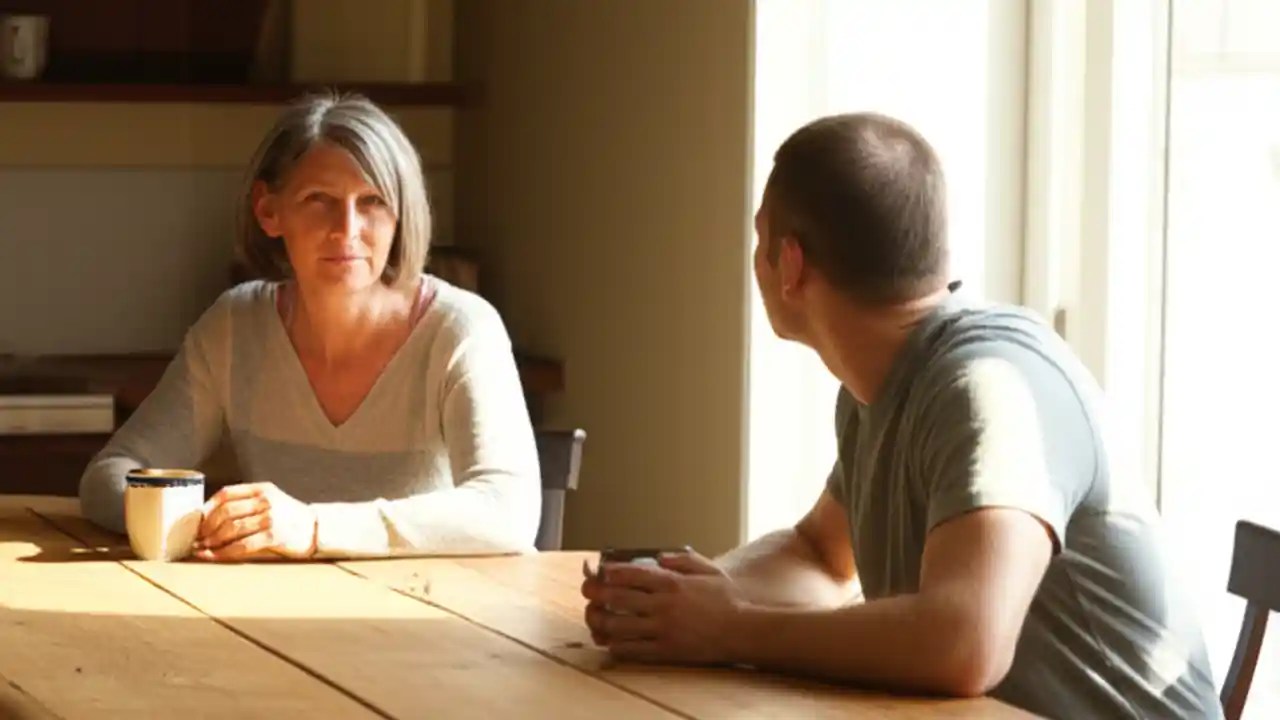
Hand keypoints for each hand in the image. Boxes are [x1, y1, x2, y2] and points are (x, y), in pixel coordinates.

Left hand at [194, 483, 317, 561]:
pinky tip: (214, 556)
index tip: (196, 521)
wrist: (316, 530)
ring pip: (232, 529)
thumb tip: (208, 518)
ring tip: (202, 549)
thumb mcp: (270, 502)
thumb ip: (246, 504)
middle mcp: (266, 500)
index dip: (208, 507)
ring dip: (212, 541)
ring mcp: (271, 518)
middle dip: (207, 527)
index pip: (227, 493)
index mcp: (262, 489)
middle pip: (226, 511)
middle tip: (197, 539)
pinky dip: (224, 552)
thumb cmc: (287, 518)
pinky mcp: (274, 536)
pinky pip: (242, 545)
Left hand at [580, 550, 744, 664]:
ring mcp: (663, 629)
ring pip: (618, 626)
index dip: (608, 572)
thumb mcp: (708, 569)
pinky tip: (610, 641)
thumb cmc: (727, 599)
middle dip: (595, 593)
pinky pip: (631, 650)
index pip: (629, 574)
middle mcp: (663, 604)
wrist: (742, 630)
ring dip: (599, 621)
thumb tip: (659, 556)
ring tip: (594, 617)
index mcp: (672, 582)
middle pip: (617, 598)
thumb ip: (683, 559)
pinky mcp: (665, 650)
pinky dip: (615, 645)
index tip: (600, 571)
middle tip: (587, 592)